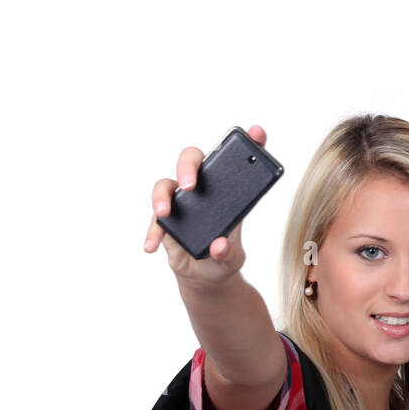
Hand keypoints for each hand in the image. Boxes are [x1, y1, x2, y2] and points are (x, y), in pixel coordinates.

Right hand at [143, 125, 268, 283]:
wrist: (204, 277)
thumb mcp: (232, 259)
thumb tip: (220, 245)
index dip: (248, 143)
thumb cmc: (222, 256)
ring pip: (166, 184)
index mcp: (229, 191)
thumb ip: (228, 253)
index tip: (256, 132)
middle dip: (189, 167)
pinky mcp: (165, 220)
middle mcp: (203, 189)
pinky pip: (155, 220)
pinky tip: (151, 245)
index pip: (237, 160)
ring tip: (163, 212)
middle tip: (191, 184)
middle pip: (193, 161)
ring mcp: (181, 202)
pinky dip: (153, 232)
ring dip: (162, 196)